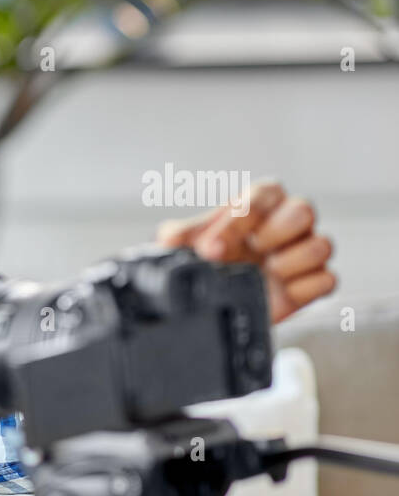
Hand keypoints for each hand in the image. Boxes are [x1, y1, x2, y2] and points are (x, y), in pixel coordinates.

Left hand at [155, 181, 336, 324]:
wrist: (217, 300)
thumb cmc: (208, 260)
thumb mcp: (184, 246)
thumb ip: (176, 238)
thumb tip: (167, 243)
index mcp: (259, 203)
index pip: (263, 195)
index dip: (239, 220)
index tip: (211, 248)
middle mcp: (287, 222)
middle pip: (304, 210)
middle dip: (273, 234)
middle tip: (249, 253)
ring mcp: (304, 251)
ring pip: (321, 245)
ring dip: (289, 263)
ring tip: (264, 274)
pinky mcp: (314, 282)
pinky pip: (327, 280)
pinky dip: (302, 289)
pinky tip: (277, 292)